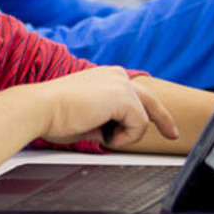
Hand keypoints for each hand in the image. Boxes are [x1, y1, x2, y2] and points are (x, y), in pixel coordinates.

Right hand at [33, 67, 179, 146]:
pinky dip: (124, 138)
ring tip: (99, 136)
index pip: (136, 95)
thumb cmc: (55, 115)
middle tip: (173, 136)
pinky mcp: (124, 96)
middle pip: (150, 100)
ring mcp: (121, 84)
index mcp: (107, 77)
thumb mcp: (88, 116)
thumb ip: (106, 120)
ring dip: (124, 136)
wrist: (40, 108)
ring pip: (142, 118)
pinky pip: (139, 125)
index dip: (150, 113)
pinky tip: (102, 136)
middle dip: (164, 120)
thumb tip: (116, 133)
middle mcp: (117, 76)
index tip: (163, 125)